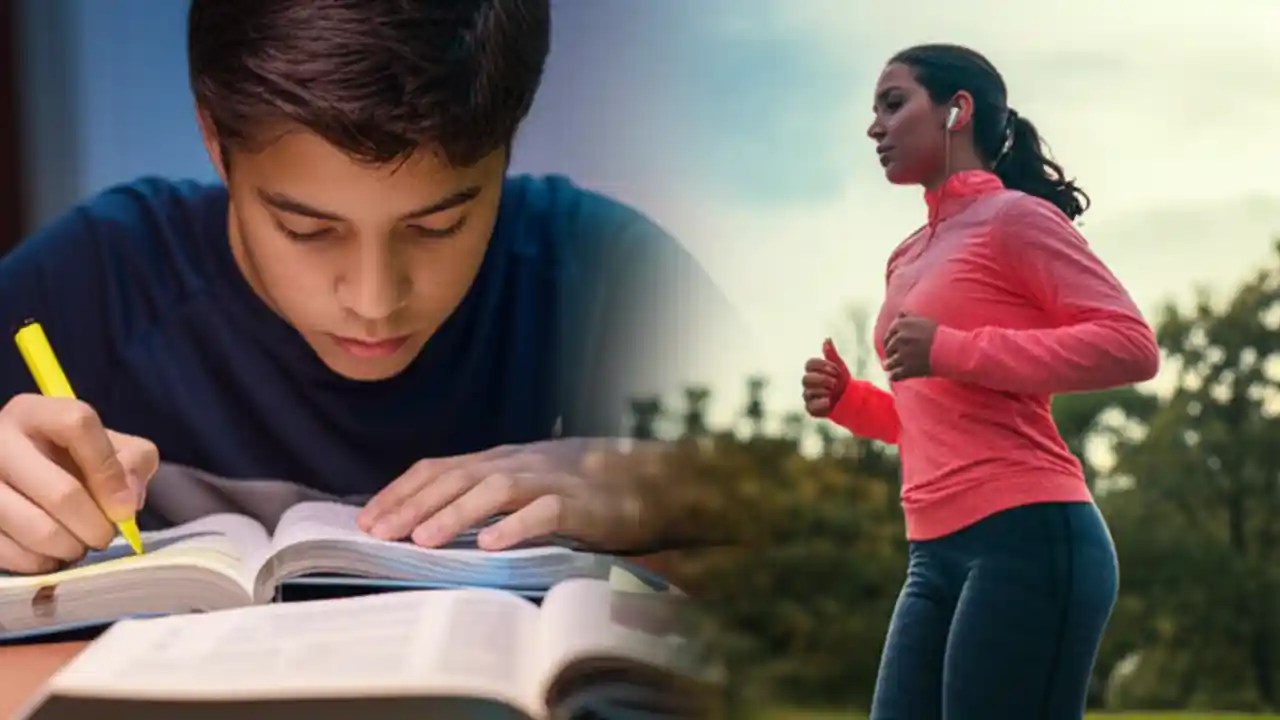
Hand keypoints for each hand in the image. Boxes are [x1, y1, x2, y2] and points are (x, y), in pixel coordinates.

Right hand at [0, 394, 157, 573]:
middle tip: (104, 537)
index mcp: (36, 413)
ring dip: (69, 548)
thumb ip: (133, 462)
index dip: (108, 471)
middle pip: (61, 492)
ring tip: (78, 546)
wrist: (19, 476)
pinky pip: (8, 553)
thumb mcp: (112, 446)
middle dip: (94, 526)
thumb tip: (126, 502)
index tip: (124, 507)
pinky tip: (50, 555)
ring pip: (36, 529)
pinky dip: (39, 562)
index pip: (78, 426)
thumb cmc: (73, 459)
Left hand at [357, 438, 668, 552]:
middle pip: (458, 476)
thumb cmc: (577, 488)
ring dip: (456, 512)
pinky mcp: (581, 503)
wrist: (645, 479)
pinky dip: (518, 525)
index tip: (367, 518)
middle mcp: (518, 463)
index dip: (402, 490)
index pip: (440, 467)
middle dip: (414, 503)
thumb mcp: (524, 486)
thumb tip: (426, 520)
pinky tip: (492, 544)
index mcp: (499, 460)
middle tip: (381, 532)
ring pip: (496, 488)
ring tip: (424, 540)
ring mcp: (550, 480)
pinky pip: (546, 511)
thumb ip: (485, 496)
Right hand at [803, 338, 850, 416]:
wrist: (852, 399)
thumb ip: (832, 354)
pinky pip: (809, 407)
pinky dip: (820, 404)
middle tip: (835, 382)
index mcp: (814, 372)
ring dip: (823, 391)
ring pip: (807, 393)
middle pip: (806, 379)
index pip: (809, 364)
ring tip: (834, 392)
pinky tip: (829, 402)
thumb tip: (827, 338)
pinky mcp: (812, 409)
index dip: (822, 366)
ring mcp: (809, 397)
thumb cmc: (843, 381)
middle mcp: (809, 384)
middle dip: (822, 379)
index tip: (835, 370)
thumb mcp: (839, 366)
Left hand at [883, 312, 938, 381]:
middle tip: (900, 358)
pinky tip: (901, 375)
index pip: (888, 336)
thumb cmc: (939, 336)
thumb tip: (899, 313)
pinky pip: (893, 375)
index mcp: (901, 325)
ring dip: (893, 366)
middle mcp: (899, 338)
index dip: (891, 342)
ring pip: (888, 364)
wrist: (951, 350)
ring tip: (899, 367)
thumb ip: (909, 317)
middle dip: (892, 354)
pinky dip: (896, 376)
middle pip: (887, 350)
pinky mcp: (907, 369)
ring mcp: (902, 354)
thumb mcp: (924, 321)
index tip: (896, 347)